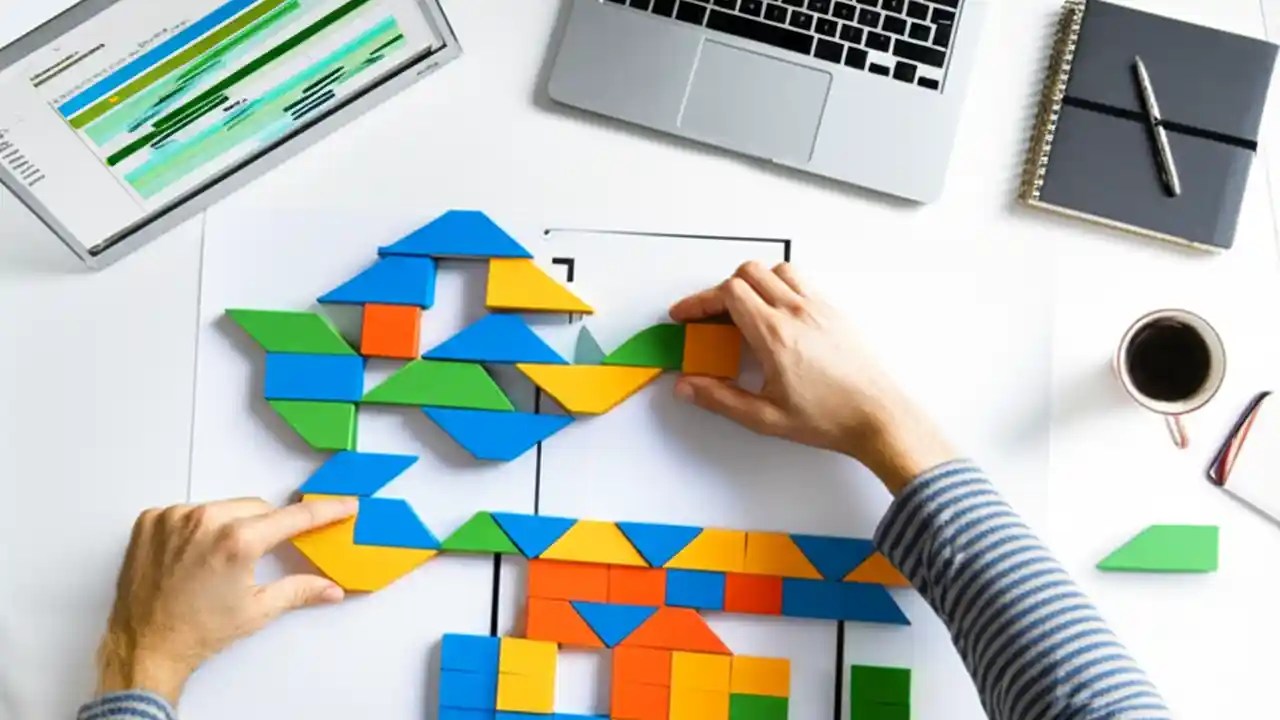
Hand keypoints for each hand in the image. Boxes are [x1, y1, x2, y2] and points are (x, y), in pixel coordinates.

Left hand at [96, 497, 357, 704]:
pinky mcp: (152, 520)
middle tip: (259, 556)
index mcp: (238, 542)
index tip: (344, 504)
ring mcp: (175, 518)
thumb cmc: (196, 631)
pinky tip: (193, 554)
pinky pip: (189, 511)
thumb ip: (300, 590)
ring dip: (229, 525)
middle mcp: (206, 521)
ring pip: (222, 507)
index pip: (294, 517)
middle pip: (257, 508)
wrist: (145, 646)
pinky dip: (196, 526)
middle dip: (266, 527)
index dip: (326, 510)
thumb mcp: (257, 611)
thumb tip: (331, 588)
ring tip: (218, 561)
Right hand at [670, 261, 956, 493]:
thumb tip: (688, 386)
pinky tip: (776, 315)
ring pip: (776, 270)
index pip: (728, 294)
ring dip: (753, 283)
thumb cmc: (830, 417)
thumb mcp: (765, 417)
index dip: (699, 301)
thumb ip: (721, 398)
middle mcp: (796, 312)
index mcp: (775, 334)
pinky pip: (800, 282)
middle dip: (720, 291)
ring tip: (743, 311)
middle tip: (710, 316)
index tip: (686, 315)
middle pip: (748, 273)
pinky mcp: (834, 312)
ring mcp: (818, 308)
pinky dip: (779, 287)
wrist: (878, 416)